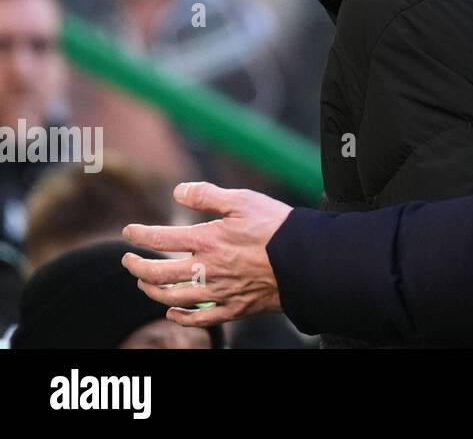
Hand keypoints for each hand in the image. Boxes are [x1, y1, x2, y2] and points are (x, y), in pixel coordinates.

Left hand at [122, 181, 292, 328]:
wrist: (307, 261)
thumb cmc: (277, 227)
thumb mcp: (244, 200)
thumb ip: (207, 195)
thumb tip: (178, 191)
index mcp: (207, 240)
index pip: (160, 238)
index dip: (139, 235)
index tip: (128, 231)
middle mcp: (206, 269)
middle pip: (158, 273)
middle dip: (137, 267)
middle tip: (127, 261)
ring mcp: (218, 292)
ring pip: (172, 297)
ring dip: (152, 291)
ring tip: (143, 283)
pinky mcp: (234, 308)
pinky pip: (199, 319)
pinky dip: (180, 317)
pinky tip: (172, 312)